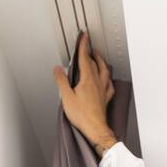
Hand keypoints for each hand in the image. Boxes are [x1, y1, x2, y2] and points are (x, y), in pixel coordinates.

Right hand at [52, 31, 117, 156]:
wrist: (96, 129)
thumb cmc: (83, 116)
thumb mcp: (67, 98)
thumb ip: (61, 81)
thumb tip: (57, 70)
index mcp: (87, 80)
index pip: (85, 58)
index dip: (83, 46)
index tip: (84, 37)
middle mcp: (97, 83)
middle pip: (96, 63)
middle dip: (92, 53)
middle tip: (89, 46)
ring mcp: (103, 90)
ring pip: (105, 71)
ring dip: (101, 62)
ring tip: (99, 57)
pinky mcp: (105, 99)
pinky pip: (109, 85)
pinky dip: (108, 79)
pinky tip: (107, 79)